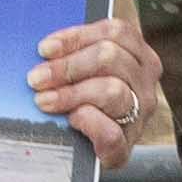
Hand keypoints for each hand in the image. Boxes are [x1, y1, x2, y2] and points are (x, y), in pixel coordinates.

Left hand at [30, 9, 172, 172]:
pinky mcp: (126, 146)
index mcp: (138, 54)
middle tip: (37, 78)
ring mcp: (139, 113)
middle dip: (67, 66)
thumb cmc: (84, 99)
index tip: (44, 49)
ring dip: (72, 94)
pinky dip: (89, 122)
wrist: (89, 149)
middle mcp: (145, 80)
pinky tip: (72, 119)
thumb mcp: (85, 69)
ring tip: (44, 100)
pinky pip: (111, 132)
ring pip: (112, 91)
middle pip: (111, 57)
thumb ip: (74, 54)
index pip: (114, 32)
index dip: (76, 37)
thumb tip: (44, 49)